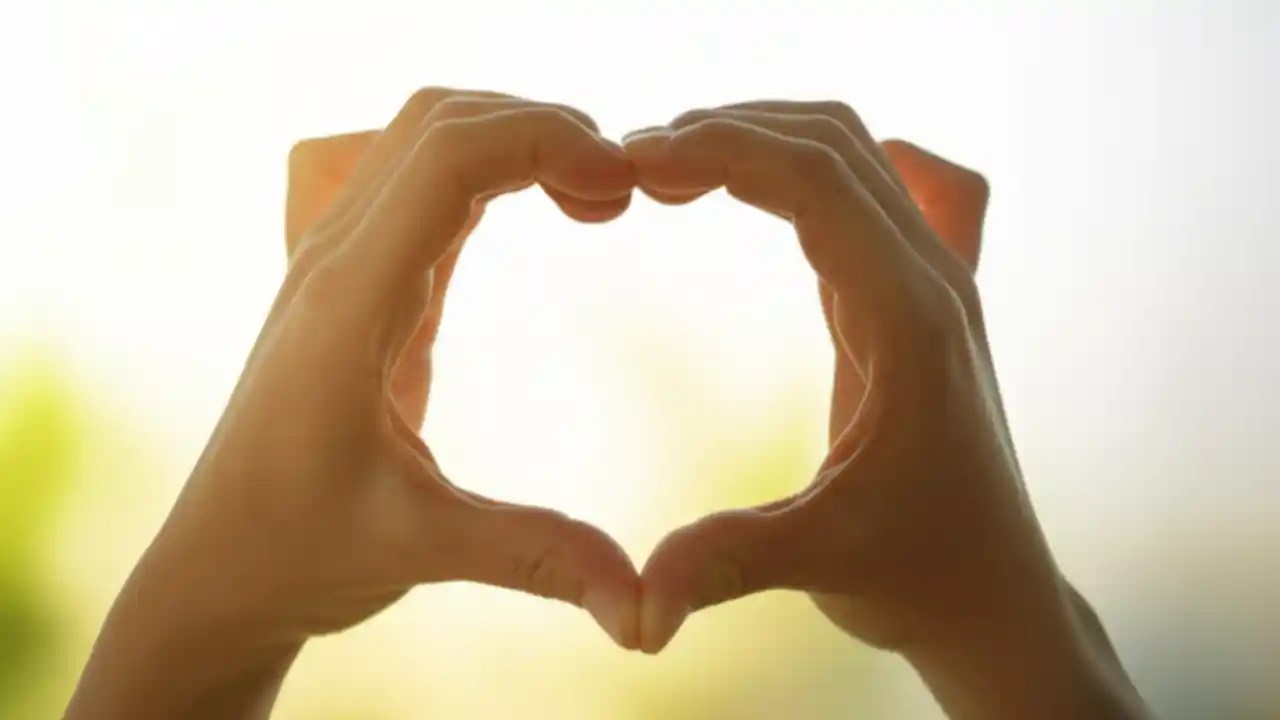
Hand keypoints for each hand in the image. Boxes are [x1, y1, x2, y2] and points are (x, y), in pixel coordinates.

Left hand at [67, 88, 639, 718]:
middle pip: (437, 123)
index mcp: (349, 303)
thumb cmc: (298, 554)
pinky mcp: (349, 284)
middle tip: (625, 190)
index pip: (447, 155)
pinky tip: (519, 208)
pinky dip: (474, 168)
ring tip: (591, 195)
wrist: (217, 569)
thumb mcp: (423, 550)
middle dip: (541, 128)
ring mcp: (332, 265)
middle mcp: (332, 262)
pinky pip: (408, 181)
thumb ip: (541, 558)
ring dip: (509, 139)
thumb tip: (647, 613)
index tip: (627, 184)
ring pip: (419, 138)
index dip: (547, 140)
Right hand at [627, 102, 1148, 717]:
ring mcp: (930, 286)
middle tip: (635, 160)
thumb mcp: (821, 563)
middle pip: (835, 143)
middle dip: (731, 130)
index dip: (723, 148)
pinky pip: (874, 192)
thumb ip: (725, 564)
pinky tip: (781, 187)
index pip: (818, 179)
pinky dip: (815, 168)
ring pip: (854, 156)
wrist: (991, 594)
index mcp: (913, 320)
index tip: (635, 158)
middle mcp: (932, 283)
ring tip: (674, 165)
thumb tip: (635, 610)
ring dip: (765, 140)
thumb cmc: (921, 574)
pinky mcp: (910, 304)